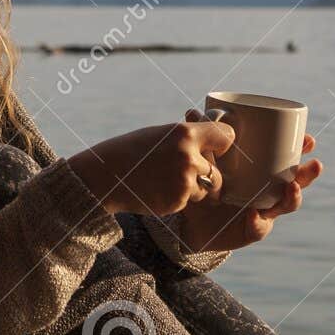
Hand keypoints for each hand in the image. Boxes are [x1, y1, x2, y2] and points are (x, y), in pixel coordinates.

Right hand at [67, 118, 235, 216]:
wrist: (107, 174)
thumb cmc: (133, 150)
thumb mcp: (161, 134)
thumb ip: (188, 138)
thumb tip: (214, 138)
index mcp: (185, 133)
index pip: (226, 136)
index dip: (222, 143)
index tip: (216, 147)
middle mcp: (188, 156)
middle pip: (218, 172)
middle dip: (208, 176)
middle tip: (186, 172)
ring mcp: (183, 181)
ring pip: (207, 190)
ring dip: (195, 189)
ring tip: (168, 181)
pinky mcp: (177, 201)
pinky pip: (190, 202)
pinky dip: (179, 198)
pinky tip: (159, 190)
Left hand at [174, 107, 321, 252]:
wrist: (191, 219)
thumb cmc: (204, 185)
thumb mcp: (204, 160)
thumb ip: (202, 139)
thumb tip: (192, 111)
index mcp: (264, 171)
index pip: (288, 157)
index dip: (301, 149)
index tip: (308, 139)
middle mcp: (268, 191)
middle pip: (296, 181)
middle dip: (308, 173)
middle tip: (315, 164)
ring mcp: (264, 211)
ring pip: (286, 205)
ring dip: (293, 197)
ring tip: (292, 187)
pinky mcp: (252, 230)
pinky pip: (259, 227)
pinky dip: (258, 221)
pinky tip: (254, 214)